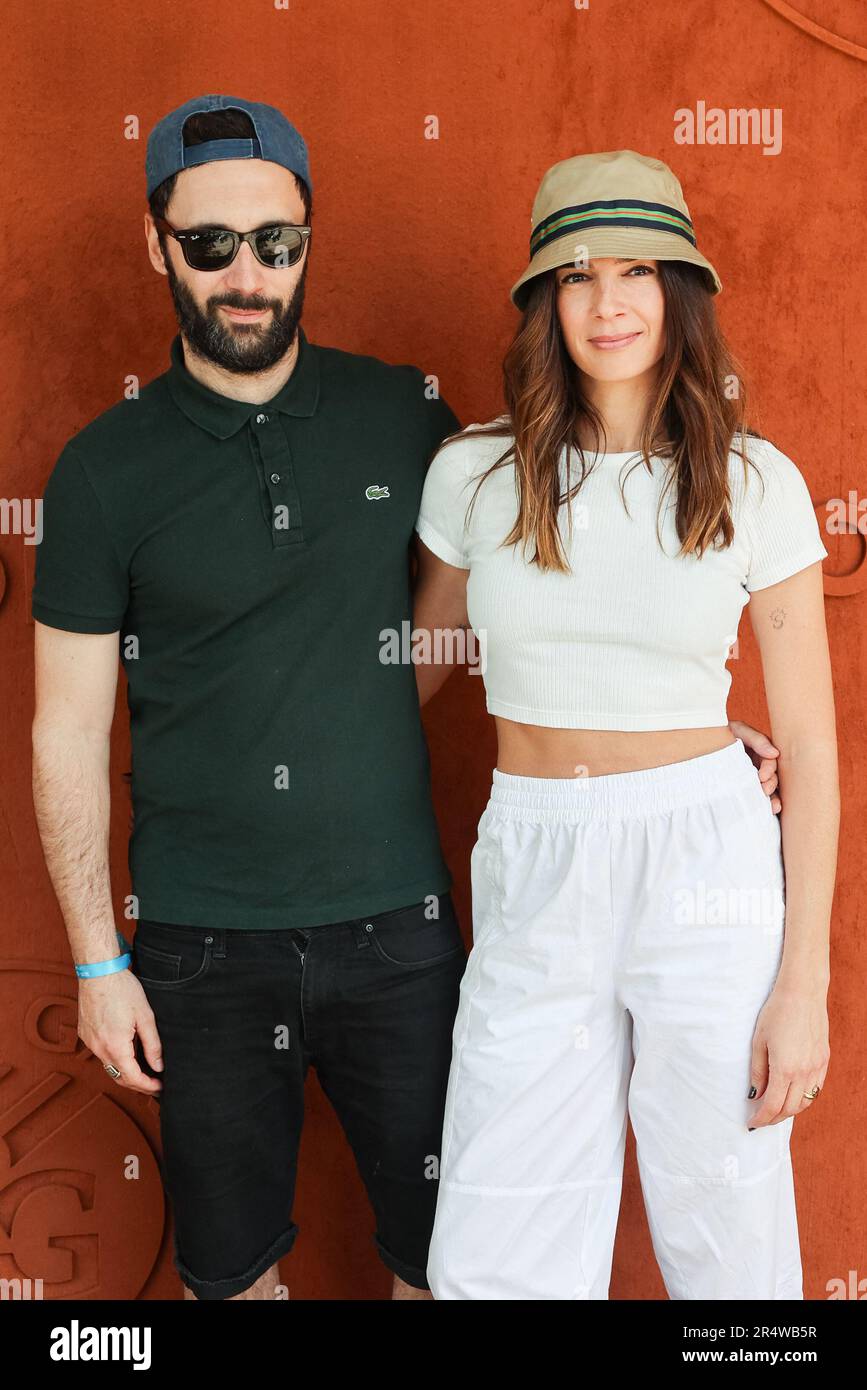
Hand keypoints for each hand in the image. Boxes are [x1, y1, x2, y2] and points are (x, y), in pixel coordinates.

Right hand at [78, 970, 162, 1094]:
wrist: (98, 972)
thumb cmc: (122, 989)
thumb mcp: (145, 1016)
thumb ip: (153, 1044)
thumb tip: (158, 1066)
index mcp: (115, 1046)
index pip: (132, 1078)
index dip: (148, 1086)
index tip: (159, 1088)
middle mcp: (98, 1048)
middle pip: (118, 1077)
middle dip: (137, 1084)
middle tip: (154, 1084)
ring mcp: (89, 1042)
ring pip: (109, 1066)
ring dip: (126, 1072)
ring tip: (144, 1070)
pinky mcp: (85, 1034)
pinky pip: (101, 1054)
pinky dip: (115, 1059)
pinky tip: (127, 1053)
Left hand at [728, 719, 780, 813]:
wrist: (697, 743)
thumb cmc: (719, 734)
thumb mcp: (738, 730)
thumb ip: (756, 739)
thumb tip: (774, 753)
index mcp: (758, 751)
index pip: (769, 761)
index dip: (769, 769)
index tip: (761, 777)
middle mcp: (756, 766)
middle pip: (771, 777)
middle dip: (770, 785)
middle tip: (764, 791)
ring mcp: (750, 778)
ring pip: (767, 790)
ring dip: (772, 799)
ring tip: (772, 807)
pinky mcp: (741, 789)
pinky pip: (755, 798)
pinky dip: (764, 805)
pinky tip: (768, 811)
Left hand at [748, 983, 828, 1127]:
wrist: (803, 993)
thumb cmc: (776, 1013)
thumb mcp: (758, 1041)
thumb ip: (757, 1072)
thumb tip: (755, 1095)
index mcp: (785, 1069)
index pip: (773, 1105)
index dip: (761, 1119)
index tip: (752, 1124)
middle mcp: (804, 1072)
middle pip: (790, 1109)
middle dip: (774, 1118)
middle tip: (761, 1118)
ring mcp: (817, 1067)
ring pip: (805, 1102)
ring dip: (790, 1110)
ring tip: (775, 1108)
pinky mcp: (824, 1061)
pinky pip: (816, 1089)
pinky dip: (804, 1098)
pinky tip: (792, 1094)